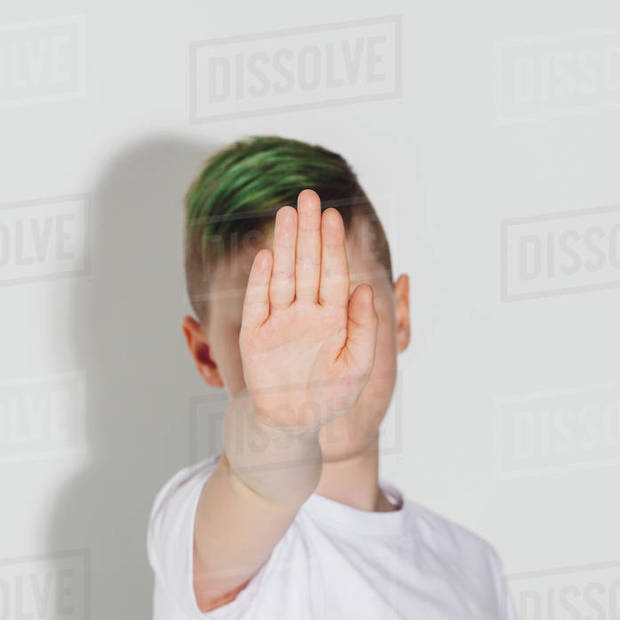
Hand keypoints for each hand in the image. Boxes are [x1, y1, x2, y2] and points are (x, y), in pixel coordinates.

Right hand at [239, 189, 378, 431]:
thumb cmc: (331, 396)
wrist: (295, 423)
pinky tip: (266, 255)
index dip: (332, 245)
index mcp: (334, 317)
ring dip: (284, 245)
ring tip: (286, 213)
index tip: (334, 216)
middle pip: (307, 265)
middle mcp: (306, 313)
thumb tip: (364, 289)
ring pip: (283, 275)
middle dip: (308, 232)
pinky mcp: (254, 335)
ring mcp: (279, 321)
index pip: (333, 273)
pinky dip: (261, 280)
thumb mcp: (357, 366)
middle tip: (308, 197)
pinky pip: (258, 302)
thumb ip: (364, 328)